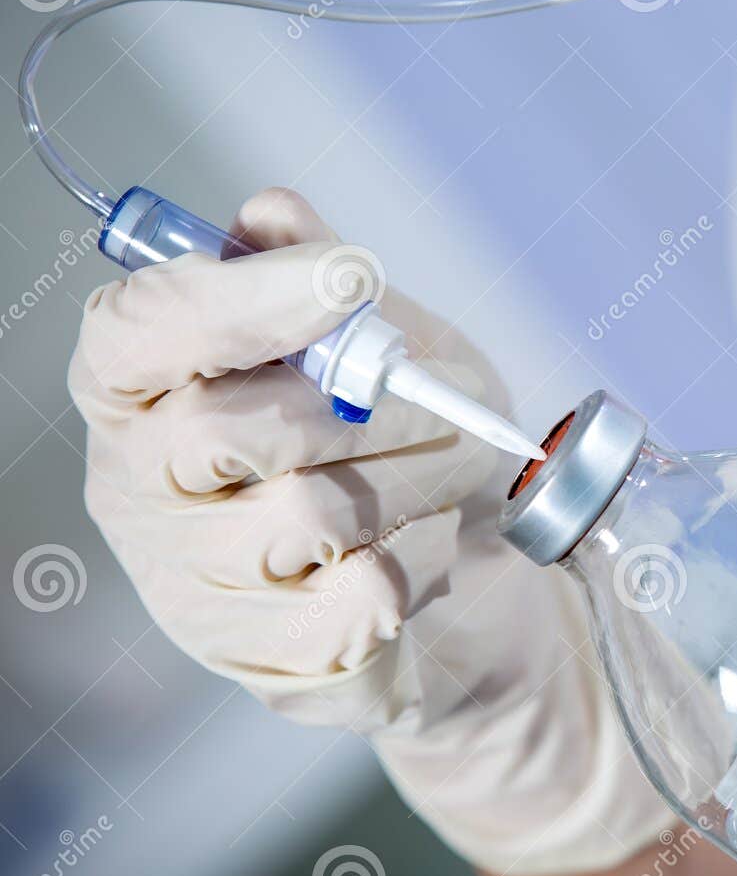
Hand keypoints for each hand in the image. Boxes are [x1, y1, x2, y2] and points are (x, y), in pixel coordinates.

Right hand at [69, 187, 670, 875]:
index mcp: (143, 390)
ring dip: (419, 478)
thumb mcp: (381, 337)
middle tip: (448, 399)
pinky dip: (426, 555)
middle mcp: (143, 489)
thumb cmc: (401, 438)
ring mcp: (197, 585)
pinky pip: (359, 594)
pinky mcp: (272, 660)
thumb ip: (317, 278)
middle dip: (369, 403)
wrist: (461, 568)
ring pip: (309, 513)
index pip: (137, 333)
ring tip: (457, 469)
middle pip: (225, 430)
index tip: (350, 275)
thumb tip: (273, 215)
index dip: (240, 297)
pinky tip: (432, 542)